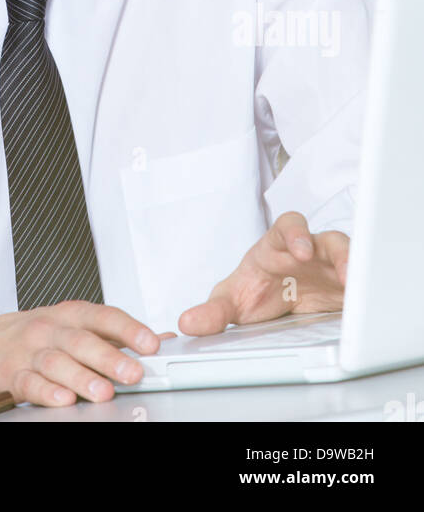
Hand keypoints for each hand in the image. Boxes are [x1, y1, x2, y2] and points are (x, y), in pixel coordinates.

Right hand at [0, 301, 159, 406]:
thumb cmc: (31, 334)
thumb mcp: (71, 325)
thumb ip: (115, 334)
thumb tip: (163, 340)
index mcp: (70, 315)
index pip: (104, 316)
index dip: (130, 329)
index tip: (152, 344)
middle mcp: (50, 329)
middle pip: (82, 340)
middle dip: (110, 357)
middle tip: (133, 372)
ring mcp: (29, 351)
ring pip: (57, 362)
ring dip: (81, 377)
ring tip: (103, 392)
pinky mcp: (10, 373)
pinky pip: (29, 382)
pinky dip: (46, 392)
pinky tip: (62, 400)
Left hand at [178, 211, 347, 335]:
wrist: (279, 305)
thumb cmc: (257, 290)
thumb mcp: (234, 300)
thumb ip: (213, 311)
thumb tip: (187, 322)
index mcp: (277, 248)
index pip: (288, 227)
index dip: (297, 234)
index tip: (300, 250)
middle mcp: (307, 252)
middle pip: (324, 238)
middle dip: (333, 250)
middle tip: (335, 268)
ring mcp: (329, 268)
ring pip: (345, 256)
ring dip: (349, 266)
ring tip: (350, 282)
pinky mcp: (346, 287)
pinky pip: (360, 280)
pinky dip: (362, 287)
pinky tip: (361, 297)